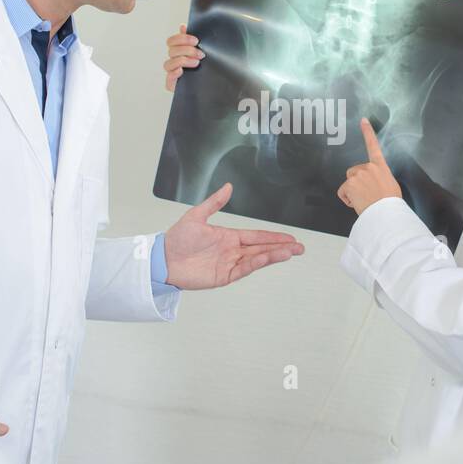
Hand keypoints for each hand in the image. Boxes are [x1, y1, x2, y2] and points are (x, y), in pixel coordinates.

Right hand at [164, 24, 204, 91]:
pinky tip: (182, 71)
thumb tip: (183, 26)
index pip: (171, 41)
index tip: (196, 40)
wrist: (209, 88)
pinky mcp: (172, 85)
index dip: (182, 39)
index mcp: (177, 51)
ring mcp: (171, 73)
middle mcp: (173, 61)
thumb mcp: (199, 52)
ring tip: (196, 63)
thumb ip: (191, 40)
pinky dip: (174, 73)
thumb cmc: (202, 68)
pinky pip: (168, 78)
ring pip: (169, 63)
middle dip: (187, 50)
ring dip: (183, 61)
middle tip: (201, 54)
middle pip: (172, 51)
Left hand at [165, 182, 304, 287]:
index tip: (290, 237)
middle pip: (262, 249)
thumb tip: (228, 187)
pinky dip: (258, 264)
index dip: (274, 237)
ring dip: (274, 256)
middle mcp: (232, 251)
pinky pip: (244, 269)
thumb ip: (215, 202)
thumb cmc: (177, 238)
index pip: (257, 236)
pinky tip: (269, 258)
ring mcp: (229, 264)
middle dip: (282, 248)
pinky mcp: (223, 276)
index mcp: (229, 237)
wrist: (162, 259)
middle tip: (300, 247)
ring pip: (257, 259)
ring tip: (291, 252)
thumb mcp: (197, 215)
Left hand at [337, 118, 402, 215]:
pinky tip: (357, 203)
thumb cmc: (390, 203)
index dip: (368, 132)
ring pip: (348, 182)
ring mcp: (358, 174)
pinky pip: (343, 192)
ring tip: (364, 200)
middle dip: (356, 182)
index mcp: (380, 167)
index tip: (363, 120)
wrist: (386, 212)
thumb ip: (381, 179)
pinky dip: (347, 199)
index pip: (374, 145)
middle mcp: (369, 167)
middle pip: (354, 171)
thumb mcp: (391, 186)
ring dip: (352, 191)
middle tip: (367, 195)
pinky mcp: (350, 183)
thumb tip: (376, 185)